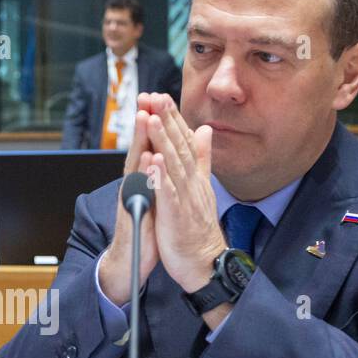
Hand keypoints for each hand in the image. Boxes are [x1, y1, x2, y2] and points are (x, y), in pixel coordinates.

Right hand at [97, 99, 159, 304]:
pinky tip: (148, 161)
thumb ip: (162, 174)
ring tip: (144, 118)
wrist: (131, 260)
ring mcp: (130, 197)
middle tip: (148, 97)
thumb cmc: (146, 229)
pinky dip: (142, 175)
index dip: (155, 123)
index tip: (161, 98)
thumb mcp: (158, 197)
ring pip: (134, 165)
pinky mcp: (130, 213)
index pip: (149, 146)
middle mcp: (133, 184)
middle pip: (139, 148)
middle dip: (143, 122)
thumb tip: (168, 153)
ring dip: (139, 142)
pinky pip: (137, 191)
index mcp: (143, 179)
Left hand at [142, 94, 227, 294]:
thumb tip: (205, 130)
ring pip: (172, 165)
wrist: (205, 262)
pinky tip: (153, 161)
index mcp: (193, 176)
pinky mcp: (176, 216)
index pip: (183, 141)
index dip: (172, 118)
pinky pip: (168, 194)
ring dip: (162, 140)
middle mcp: (190, 182)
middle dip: (166, 120)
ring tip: (152, 118)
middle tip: (156, 96)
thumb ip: (202, 158)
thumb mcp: (201, 186)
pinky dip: (161, 177)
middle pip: (178, 146)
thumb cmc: (198, 227)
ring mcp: (184, 198)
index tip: (161, 96)